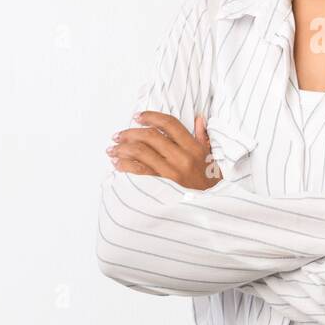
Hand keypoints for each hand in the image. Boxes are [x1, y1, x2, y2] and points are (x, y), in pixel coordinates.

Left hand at [107, 111, 223, 189]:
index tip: (137, 116)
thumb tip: (199, 118)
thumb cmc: (209, 182)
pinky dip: (125, 165)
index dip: (151, 116)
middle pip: (151, 136)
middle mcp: (182, 158)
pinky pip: (139, 172)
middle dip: (130, 133)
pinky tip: (117, 164)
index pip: (170, 124)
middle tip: (118, 135)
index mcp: (194, 148)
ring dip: (123, 149)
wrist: (211, 208)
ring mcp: (171, 173)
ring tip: (112, 149)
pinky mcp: (162, 187)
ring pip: (141, 152)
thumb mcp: (211, 158)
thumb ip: (203, 137)